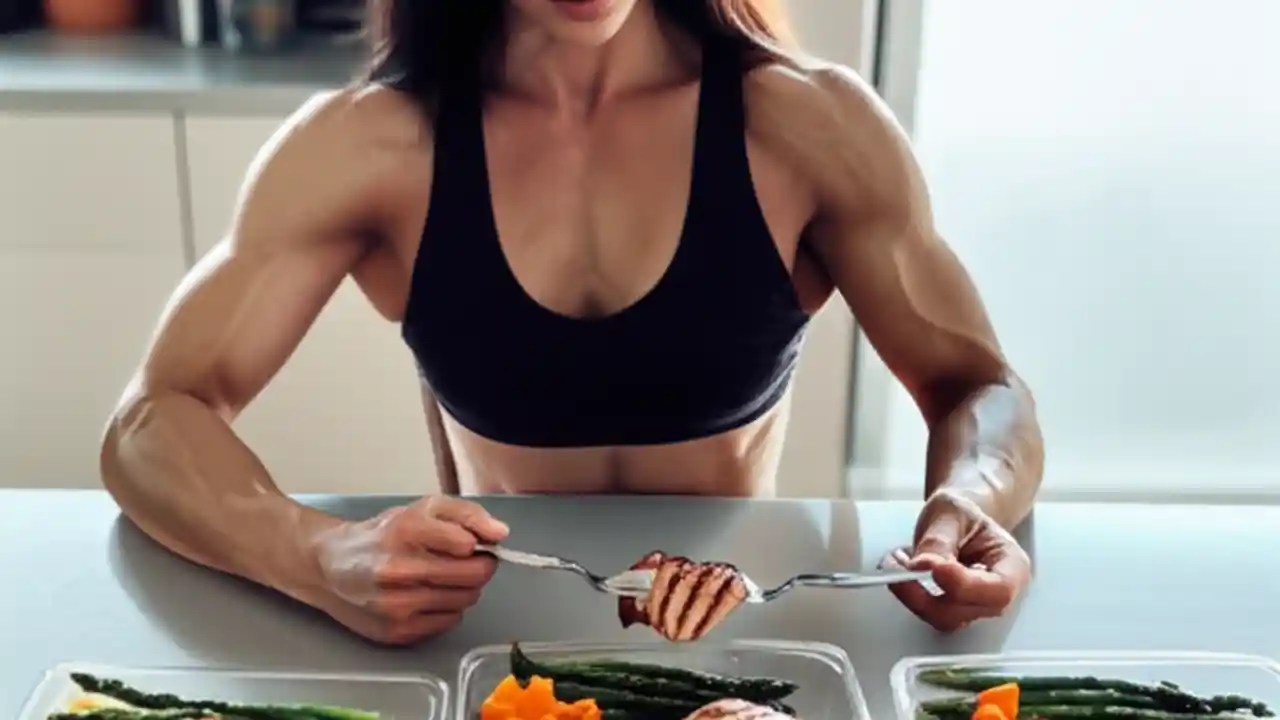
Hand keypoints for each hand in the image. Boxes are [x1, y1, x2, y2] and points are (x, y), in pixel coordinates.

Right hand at [308, 496, 507, 644]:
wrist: (330, 565)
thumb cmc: (385, 533)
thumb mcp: (424, 508)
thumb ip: (468, 514)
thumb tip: (501, 534)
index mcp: (406, 531)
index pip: (466, 544)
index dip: (477, 543)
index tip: (468, 542)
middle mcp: (399, 570)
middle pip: (473, 576)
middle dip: (479, 566)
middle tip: (463, 561)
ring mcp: (397, 605)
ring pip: (466, 600)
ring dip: (464, 588)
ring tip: (440, 577)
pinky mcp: (397, 631)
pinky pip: (450, 621)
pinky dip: (449, 608)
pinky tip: (428, 596)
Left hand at [881, 489, 1030, 631]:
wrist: (957, 519)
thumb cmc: (962, 513)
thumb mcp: (951, 512)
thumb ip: (940, 541)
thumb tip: (921, 566)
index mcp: (1013, 567)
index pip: (998, 590)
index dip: (965, 585)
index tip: (935, 568)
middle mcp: (997, 595)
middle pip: (967, 610)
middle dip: (927, 592)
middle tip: (897, 564)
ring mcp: (973, 606)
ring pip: (943, 617)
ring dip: (912, 594)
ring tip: (896, 561)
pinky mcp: (949, 610)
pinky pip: (928, 612)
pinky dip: (908, 595)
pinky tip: (898, 569)